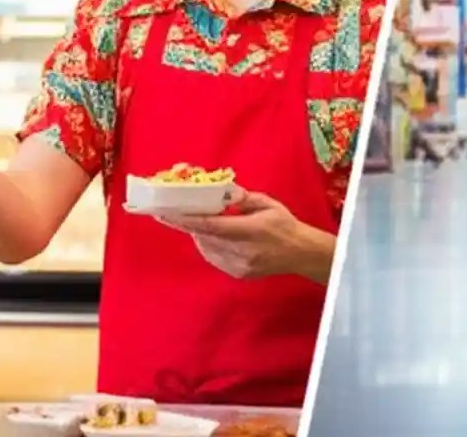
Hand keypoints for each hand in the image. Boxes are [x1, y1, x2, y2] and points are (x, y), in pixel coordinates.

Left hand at [155, 188, 332, 281]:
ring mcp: (239, 266)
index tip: (164, 214)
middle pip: (204, 237)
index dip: (184, 220)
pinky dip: (209, 246)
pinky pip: (214, 258)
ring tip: (205, 222)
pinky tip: (216, 237)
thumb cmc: (285, 225)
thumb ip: (243, 198)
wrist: (301, 253)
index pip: (209, 226)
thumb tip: (223, 191)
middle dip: (191, 224)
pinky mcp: (238, 274)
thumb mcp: (267, 204)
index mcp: (248, 231)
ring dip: (200, 235)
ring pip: (206, 249)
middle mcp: (241, 252)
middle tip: (183, 210)